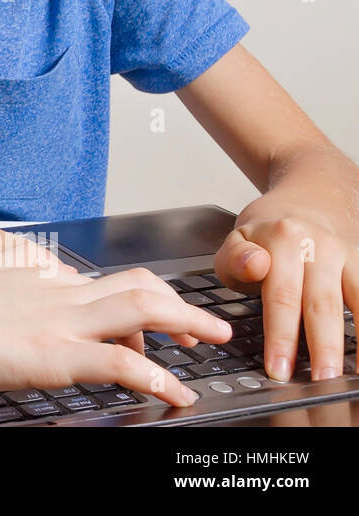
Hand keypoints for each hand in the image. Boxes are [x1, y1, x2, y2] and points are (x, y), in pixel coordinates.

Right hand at [0, 266, 231, 405]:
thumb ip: (3, 301)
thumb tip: (6, 313)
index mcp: (39, 281)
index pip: (102, 282)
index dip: (138, 295)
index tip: (156, 310)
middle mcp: (58, 294)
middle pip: (136, 284)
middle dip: (178, 302)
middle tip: (205, 325)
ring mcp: (60, 322)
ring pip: (143, 309)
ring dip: (186, 323)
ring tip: (211, 342)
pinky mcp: (55, 353)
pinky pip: (122, 363)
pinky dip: (159, 378)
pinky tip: (175, 393)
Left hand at [214, 193, 358, 382]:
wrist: (310, 199)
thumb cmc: (269, 229)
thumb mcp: (237, 237)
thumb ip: (236, 258)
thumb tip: (256, 265)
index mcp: (282, 239)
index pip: (280, 296)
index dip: (280, 336)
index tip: (278, 368)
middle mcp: (319, 246)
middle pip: (321, 304)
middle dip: (322, 348)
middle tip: (319, 382)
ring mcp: (347, 256)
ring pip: (356, 302)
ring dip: (358, 343)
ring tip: (354, 377)